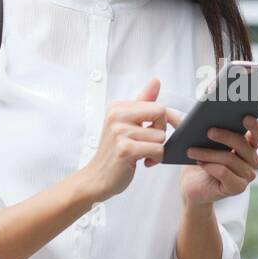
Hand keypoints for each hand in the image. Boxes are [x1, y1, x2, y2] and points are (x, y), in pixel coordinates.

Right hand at [80, 77, 181, 200]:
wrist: (96, 178)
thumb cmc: (114, 152)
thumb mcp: (126, 123)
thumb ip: (143, 102)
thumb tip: (156, 80)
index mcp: (118, 107)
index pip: (157, 105)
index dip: (160, 122)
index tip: (149, 133)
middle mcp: (117, 116)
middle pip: (161, 114)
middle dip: (160, 133)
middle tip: (146, 143)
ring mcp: (119, 132)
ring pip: (161, 136)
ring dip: (156, 150)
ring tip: (141, 154)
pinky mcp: (125, 150)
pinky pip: (158, 149)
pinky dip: (155, 159)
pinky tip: (143, 162)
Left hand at [180, 114, 257, 207]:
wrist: (192, 188)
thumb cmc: (198, 161)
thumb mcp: (193, 140)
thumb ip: (185, 124)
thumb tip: (166, 109)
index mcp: (247, 145)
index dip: (255, 125)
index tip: (244, 116)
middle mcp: (251, 160)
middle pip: (244, 145)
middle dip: (226, 137)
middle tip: (209, 131)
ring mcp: (246, 176)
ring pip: (230, 160)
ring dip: (210, 153)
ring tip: (191, 150)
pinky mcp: (236, 188)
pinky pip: (224, 174)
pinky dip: (210, 166)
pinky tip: (199, 163)